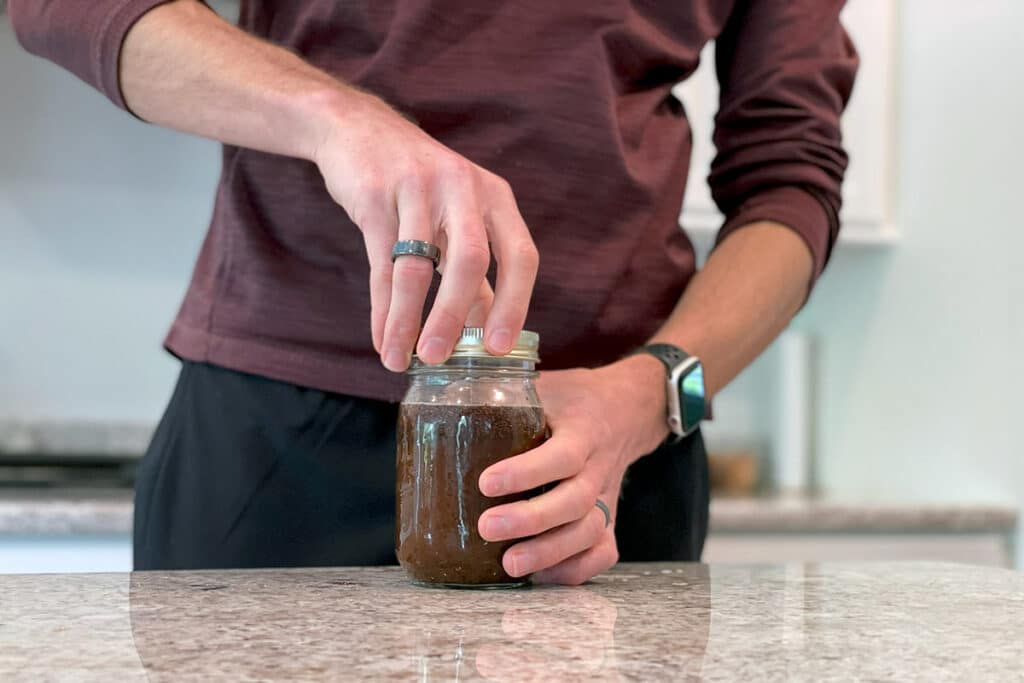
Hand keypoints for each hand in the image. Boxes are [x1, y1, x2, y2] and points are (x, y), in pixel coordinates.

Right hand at [312, 91, 537, 370]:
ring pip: (416, 266)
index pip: (520, 255)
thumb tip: (488, 331)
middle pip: (470, 261)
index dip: (514, 304)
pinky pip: (380, 263)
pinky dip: (381, 308)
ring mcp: (418, 189)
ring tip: (399, 360)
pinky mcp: (375, 196)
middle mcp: (463, 189)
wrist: (358, 129)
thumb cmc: (419, 187)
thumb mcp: (459, 216)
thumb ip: (476, 272)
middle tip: (439, 359)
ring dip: (408, 320)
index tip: (498, 348)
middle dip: (455, 317)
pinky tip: (382, 338)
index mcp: (495, 197)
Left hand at [477, 355, 667, 583]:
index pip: (562, 455)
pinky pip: (602, 551)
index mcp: (583, 430)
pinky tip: (541, 575)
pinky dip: (575, 569)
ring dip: (550, 552)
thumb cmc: (573, 398)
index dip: (527, 472)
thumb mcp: (546, 386)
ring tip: (510, 565)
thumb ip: (507, 396)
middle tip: (487, 528)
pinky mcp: (610, 517)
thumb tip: (447, 403)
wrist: (628, 409)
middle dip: (532, 520)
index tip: (487, 483)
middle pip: (575, 501)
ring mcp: (608, 495)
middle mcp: (598, 467)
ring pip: (590, 532)